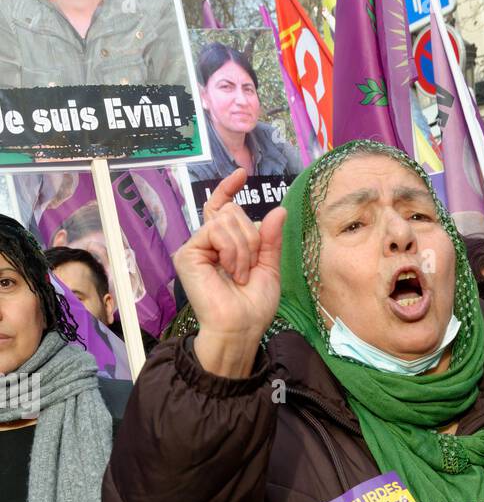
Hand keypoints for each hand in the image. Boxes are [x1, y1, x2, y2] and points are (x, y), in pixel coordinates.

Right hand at [173, 168, 285, 377]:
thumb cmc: (253, 306)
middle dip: (252, 238)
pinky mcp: (187, 253)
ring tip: (240, 274)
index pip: (222, 207)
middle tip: (249, 268)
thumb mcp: (269, 267)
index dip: (229, 188)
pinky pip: (216, 230)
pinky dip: (232, 250)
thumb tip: (278, 210)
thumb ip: (270, 239)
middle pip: (233, 212)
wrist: (241, 327)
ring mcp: (196, 246)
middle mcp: (208, 242)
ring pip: (227, 219)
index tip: (242, 173)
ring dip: (244, 248)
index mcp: (225, 244)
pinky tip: (232, 271)